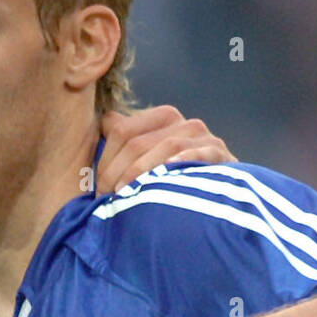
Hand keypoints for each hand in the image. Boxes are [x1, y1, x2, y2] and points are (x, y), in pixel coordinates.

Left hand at [96, 105, 233, 193]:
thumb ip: (126, 139)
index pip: (122, 130)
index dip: (104, 160)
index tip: (97, 189)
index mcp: (161, 117)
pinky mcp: (220, 153)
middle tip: (107, 199)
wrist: (218, 196)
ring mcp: (203, 137)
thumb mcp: (148, 157)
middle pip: (138, 142)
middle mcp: (182, 122)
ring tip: (126, 195)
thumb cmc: (174, 179)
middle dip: (116, 173)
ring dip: (140, 173)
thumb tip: (102, 123)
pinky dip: (184, 159)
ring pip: (164, 147)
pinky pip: (200, 153)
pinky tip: (169, 170)